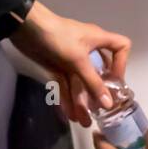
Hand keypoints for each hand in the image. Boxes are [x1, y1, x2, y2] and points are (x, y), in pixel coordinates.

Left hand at [8, 1, 130, 127]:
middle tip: (100, 113)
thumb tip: (109, 103)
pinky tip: (69, 114)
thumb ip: (93, 82)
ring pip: (80, 82)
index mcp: (97, 40)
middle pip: (99, 72)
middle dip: (98, 92)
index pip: (120, 46)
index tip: (115, 81)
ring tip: (83, 121)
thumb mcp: (78, 60)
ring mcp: (71, 59)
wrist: (25, 27)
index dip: (122, 63)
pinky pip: (65, 84)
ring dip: (81, 101)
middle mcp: (87, 49)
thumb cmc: (58, 37)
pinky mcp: (56, 65)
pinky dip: (67, 98)